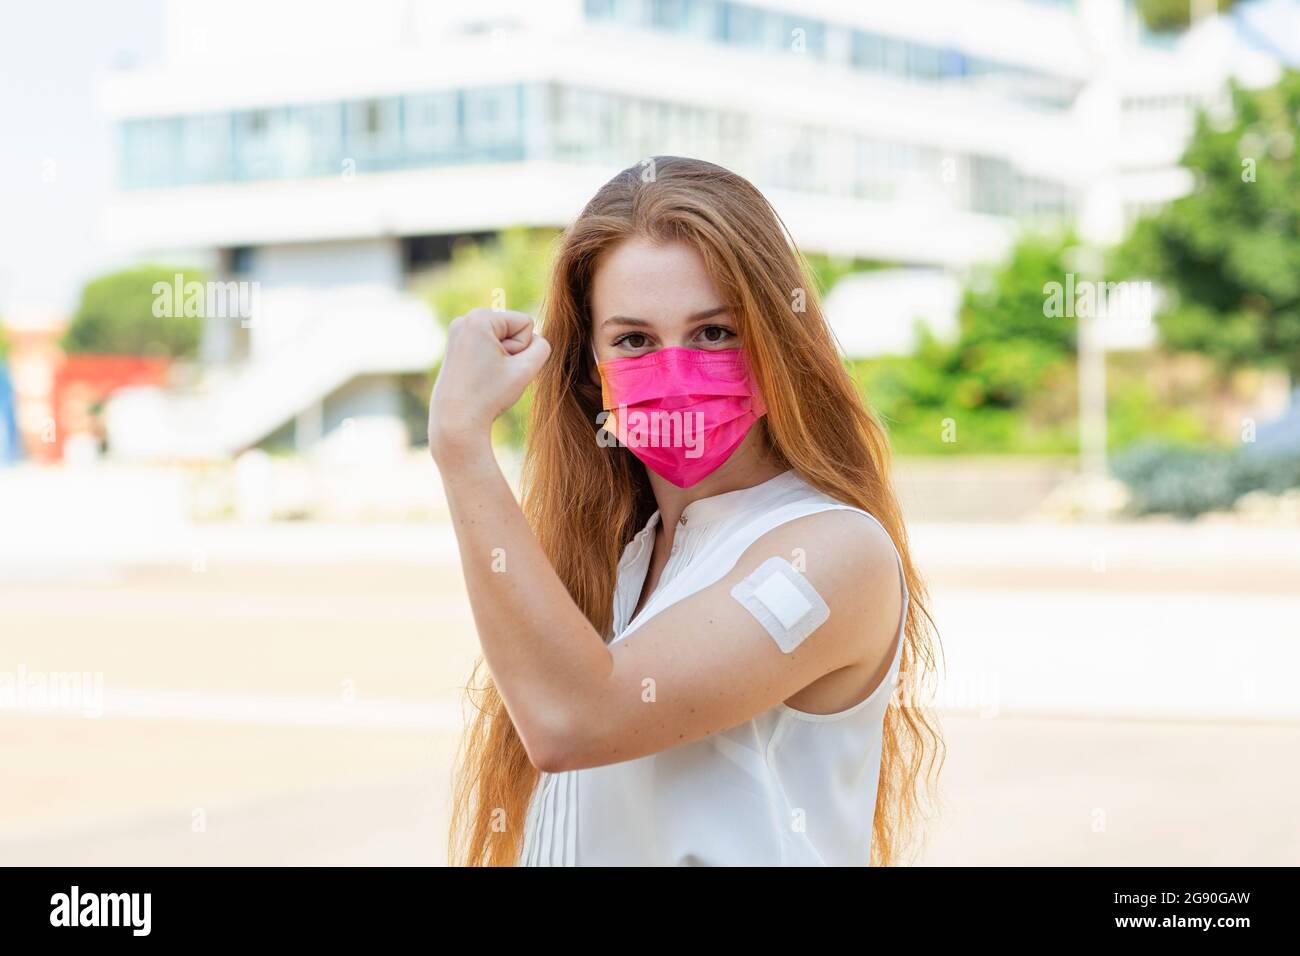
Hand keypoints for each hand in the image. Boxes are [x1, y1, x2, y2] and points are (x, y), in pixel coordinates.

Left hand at [428, 308, 549, 460]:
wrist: (456, 421)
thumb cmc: (490, 395)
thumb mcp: (526, 369)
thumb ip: (542, 347)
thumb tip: (533, 339)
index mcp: (480, 318)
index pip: (525, 324)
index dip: (522, 349)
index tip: (502, 368)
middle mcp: (465, 319)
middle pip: (513, 329)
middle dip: (511, 353)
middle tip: (493, 375)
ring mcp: (458, 332)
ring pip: (502, 340)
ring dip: (502, 359)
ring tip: (486, 377)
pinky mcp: (456, 346)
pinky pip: (490, 347)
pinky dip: (490, 363)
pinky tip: (478, 378)